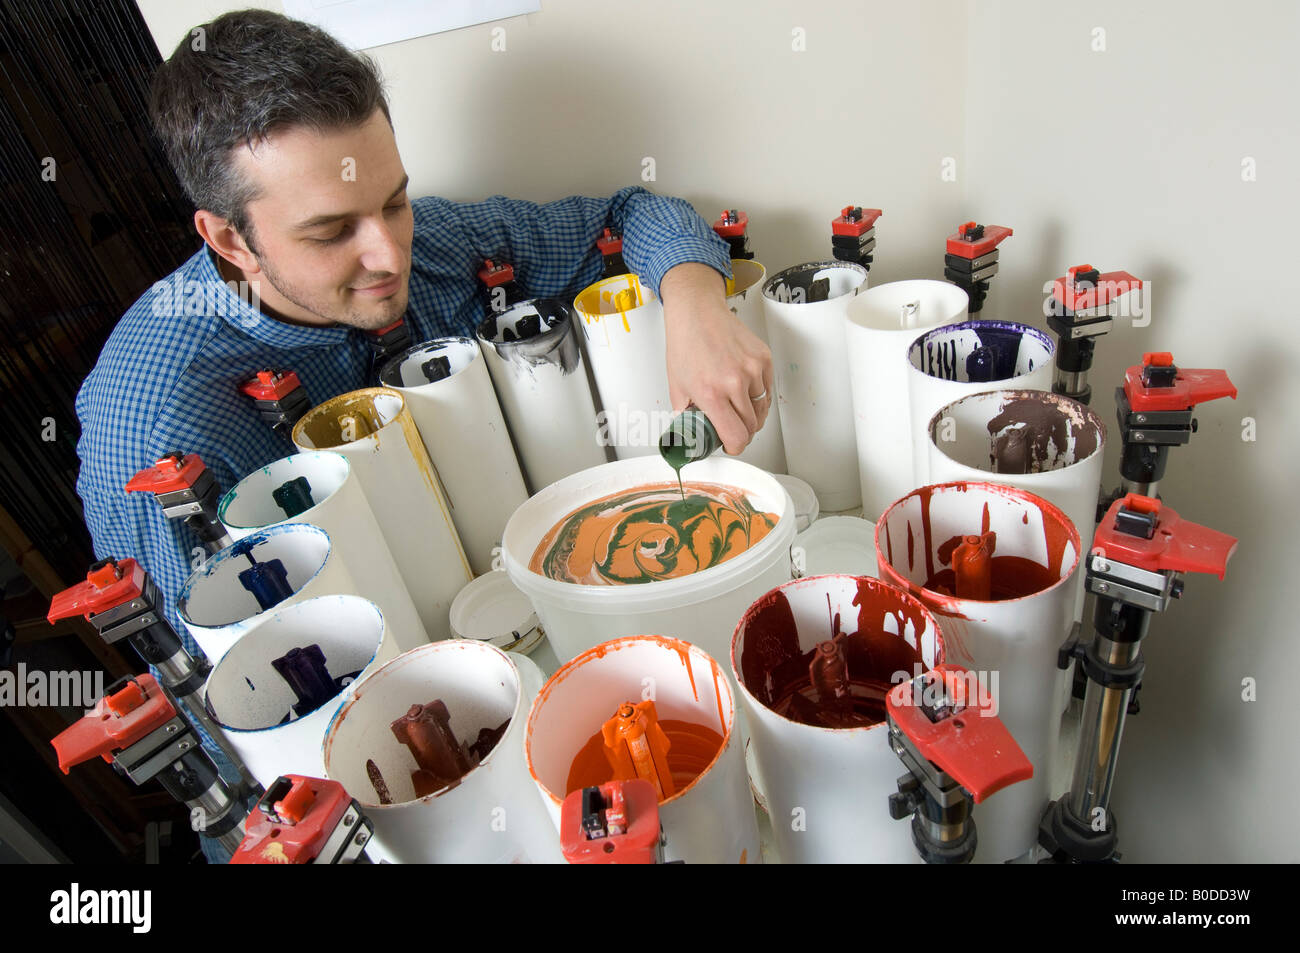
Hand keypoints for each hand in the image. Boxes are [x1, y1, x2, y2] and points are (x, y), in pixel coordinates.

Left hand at [660, 263, 773, 454]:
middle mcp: (735, 382)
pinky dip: (758, 396)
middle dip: (741, 432)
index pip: (736, 436)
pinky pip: (767, 390)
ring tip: (735, 405)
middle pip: (752, 427)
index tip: (731, 445)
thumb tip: (693, 435)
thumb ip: (687, 416)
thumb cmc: (686, 345)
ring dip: (751, 414)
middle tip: (730, 426)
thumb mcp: (677, 387)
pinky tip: (743, 390)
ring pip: (761, 409)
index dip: (735, 447)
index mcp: (711, 393)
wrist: (697, 313)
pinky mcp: (764, 359)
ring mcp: (753, 369)